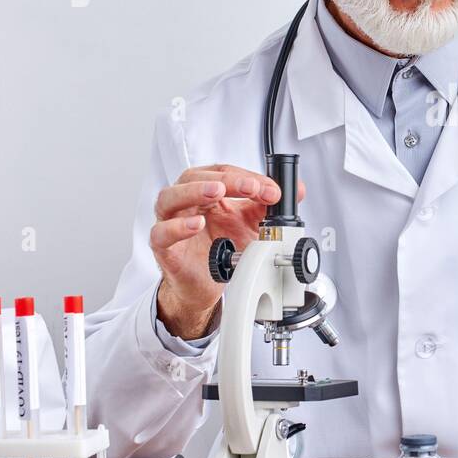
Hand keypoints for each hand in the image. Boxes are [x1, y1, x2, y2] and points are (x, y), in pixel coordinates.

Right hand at [150, 163, 304, 339]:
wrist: (208, 285)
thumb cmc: (222, 249)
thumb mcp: (251, 224)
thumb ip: (269, 205)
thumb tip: (296, 190)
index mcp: (206, 192)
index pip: (223, 173)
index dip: (247, 177)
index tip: (271, 190)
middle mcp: (186, 203)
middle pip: (195, 177)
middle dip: (227, 180)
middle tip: (250, 188)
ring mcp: (172, 223)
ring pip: (170, 197)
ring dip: (195, 191)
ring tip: (218, 192)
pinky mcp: (164, 247)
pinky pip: (160, 232)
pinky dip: (177, 227)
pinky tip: (196, 224)